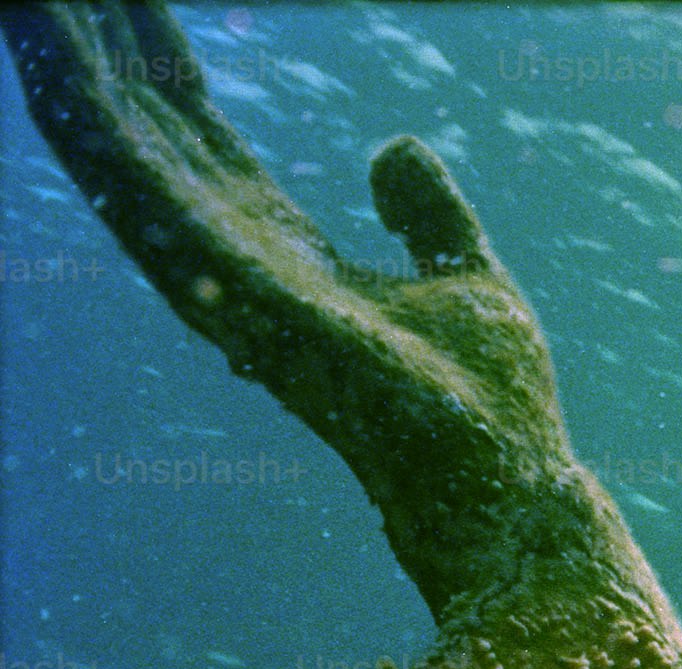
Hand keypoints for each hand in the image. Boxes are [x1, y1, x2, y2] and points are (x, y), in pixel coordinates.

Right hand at [9, 1, 581, 616]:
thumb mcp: (465, 277)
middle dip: (99, 46)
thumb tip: (395, 148)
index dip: (159, 63)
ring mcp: (219, 274)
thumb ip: (427, 215)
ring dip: (69, 65)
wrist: (508, 484)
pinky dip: (87, 112)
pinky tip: (46, 42)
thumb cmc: (490, 407)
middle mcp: (230, 258)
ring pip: (115, 146)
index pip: (197, 136)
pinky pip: (134, 183)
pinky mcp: (226, 283)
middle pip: (144, 128)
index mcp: (277, 248)